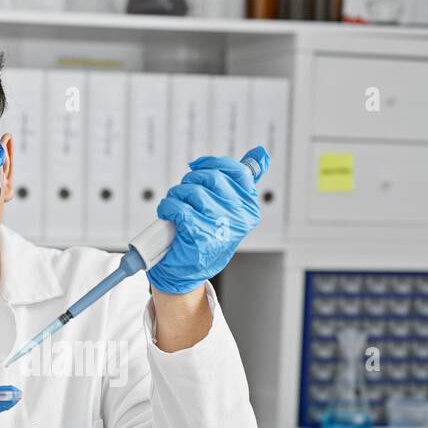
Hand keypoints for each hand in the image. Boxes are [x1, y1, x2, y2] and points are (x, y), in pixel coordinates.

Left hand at [148, 146, 267, 294]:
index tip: (196, 167)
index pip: (236, 171)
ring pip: (192, 191)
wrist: (186, 274)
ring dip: (176, 196)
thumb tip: (260, 153)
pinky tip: (169, 216)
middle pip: (210, 177)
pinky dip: (168, 208)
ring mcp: (220, 227)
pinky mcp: (198, 236)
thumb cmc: (206, 240)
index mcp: (249, 208)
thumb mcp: (230, 211)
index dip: (211, 164)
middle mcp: (238, 217)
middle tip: (183, 195)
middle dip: (189, 181)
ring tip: (175, 208)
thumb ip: (241, 183)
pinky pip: (178, 207)